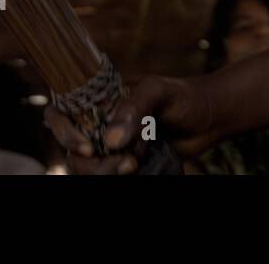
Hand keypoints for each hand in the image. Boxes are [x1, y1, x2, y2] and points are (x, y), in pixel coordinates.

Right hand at [44, 74, 214, 174]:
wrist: (210, 119)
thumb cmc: (183, 96)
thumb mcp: (159, 92)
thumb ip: (134, 109)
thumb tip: (110, 141)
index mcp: (97, 101)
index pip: (58, 115)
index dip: (63, 133)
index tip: (86, 146)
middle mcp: (98, 125)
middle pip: (73, 152)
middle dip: (93, 163)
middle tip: (127, 163)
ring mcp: (110, 148)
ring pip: (88, 169)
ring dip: (106, 173)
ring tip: (135, 166)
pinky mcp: (125, 165)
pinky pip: (107, 177)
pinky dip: (117, 177)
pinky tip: (139, 170)